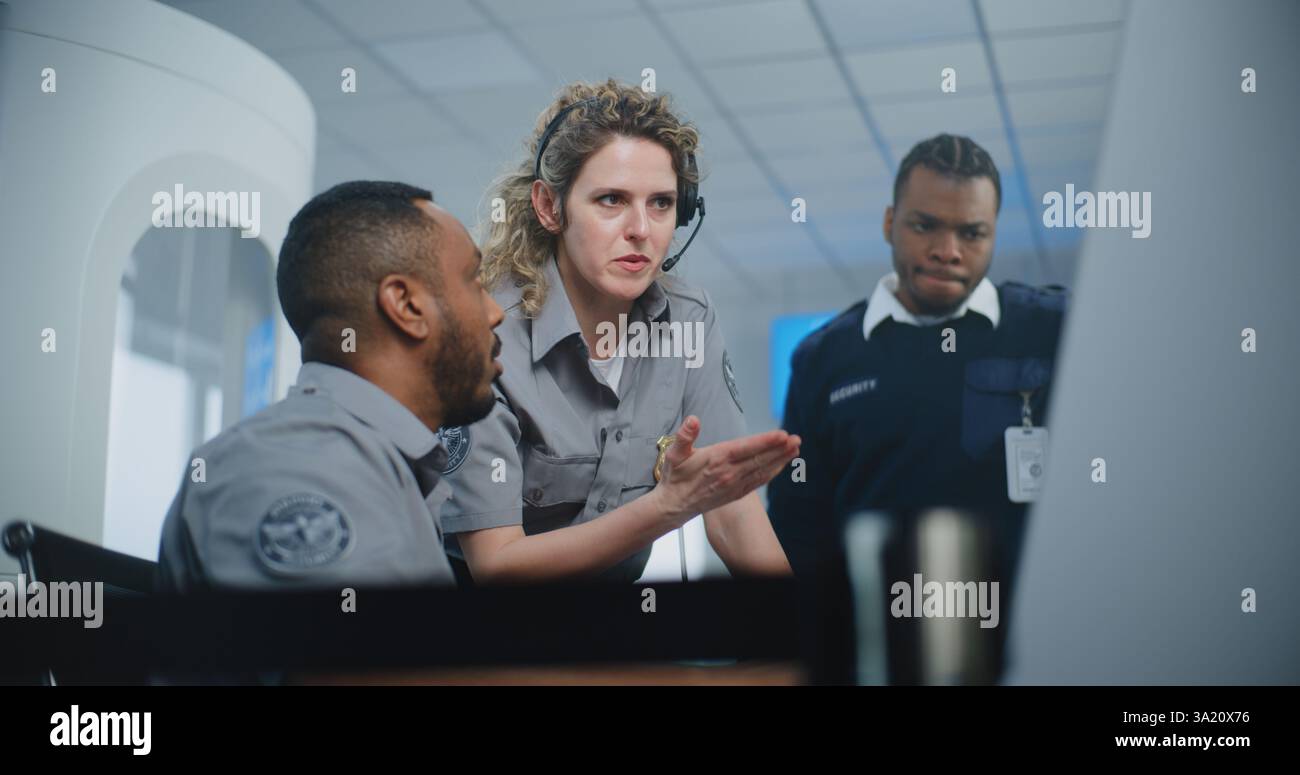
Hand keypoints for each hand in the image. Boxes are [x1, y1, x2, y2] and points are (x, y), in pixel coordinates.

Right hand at [650, 415, 799, 525]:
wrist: (674, 505)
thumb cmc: (675, 477)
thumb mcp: (674, 453)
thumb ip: (684, 436)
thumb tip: (693, 420)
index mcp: (717, 459)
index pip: (746, 448)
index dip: (765, 441)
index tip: (782, 434)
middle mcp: (729, 473)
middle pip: (760, 459)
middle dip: (780, 449)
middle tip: (797, 439)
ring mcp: (735, 484)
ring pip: (762, 470)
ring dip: (780, 459)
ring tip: (795, 449)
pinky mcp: (737, 492)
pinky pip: (759, 481)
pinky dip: (772, 472)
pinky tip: (782, 465)